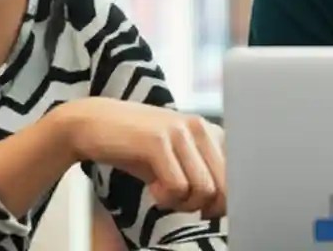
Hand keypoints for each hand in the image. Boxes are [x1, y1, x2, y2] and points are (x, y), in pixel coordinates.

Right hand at [49, 97, 225, 218]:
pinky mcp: (158, 141)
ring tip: (164, 194)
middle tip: (181, 203)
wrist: (93, 124)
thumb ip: (202, 173)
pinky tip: (152, 189)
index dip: (226, 198)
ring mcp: (180, 132)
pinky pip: (178, 187)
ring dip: (183, 203)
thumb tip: (223, 205)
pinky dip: (166, 199)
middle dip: (205, 205)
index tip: (207, 208)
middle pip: (225, 186)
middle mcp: (201, 127)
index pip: (239, 172)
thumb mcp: (176, 158)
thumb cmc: (136, 147)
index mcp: (210, 131)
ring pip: (204, 189)